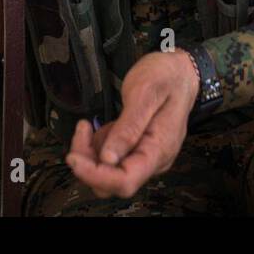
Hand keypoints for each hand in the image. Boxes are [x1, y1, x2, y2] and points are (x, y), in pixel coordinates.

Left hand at [64, 49, 200, 199]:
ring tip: (88, 125)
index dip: (96, 176)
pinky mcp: (135, 152)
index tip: (73, 157)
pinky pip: (109, 161)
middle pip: (112, 182)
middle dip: (87, 163)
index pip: (125, 181)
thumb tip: (108, 159)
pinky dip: (95, 148)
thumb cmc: (165, 77)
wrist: (179, 71)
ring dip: (88, 154)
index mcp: (158, 149)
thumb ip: (128, 127)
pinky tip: (99, 128)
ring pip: (106, 173)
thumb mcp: (145, 92)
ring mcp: (143, 157)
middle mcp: (152, 160)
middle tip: (81, 129)